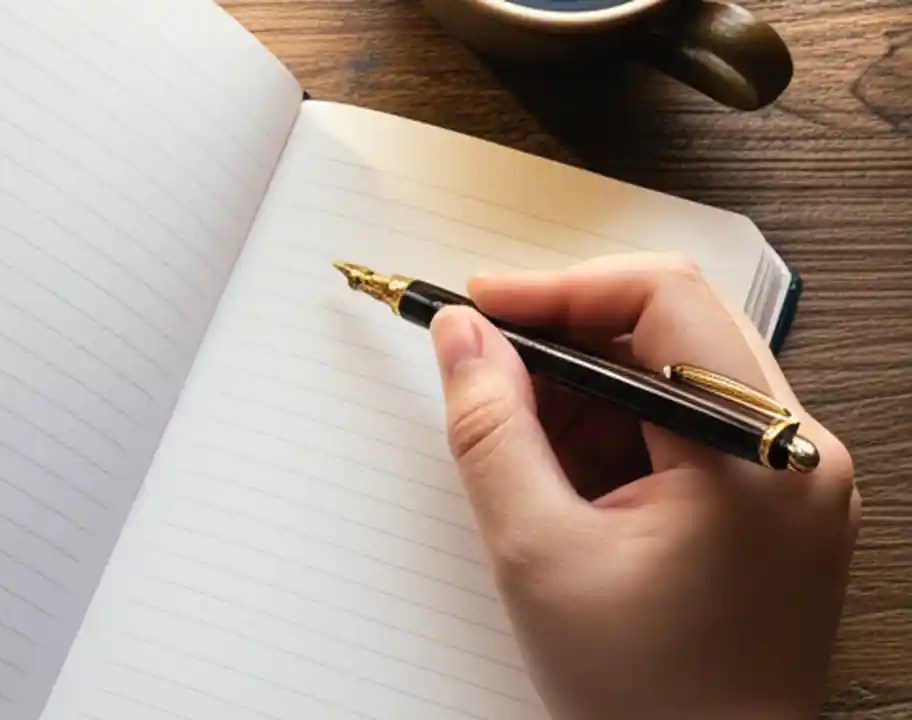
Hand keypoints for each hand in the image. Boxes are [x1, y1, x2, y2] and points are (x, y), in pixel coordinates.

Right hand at [430, 254, 857, 719]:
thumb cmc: (645, 699)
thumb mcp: (536, 553)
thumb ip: (490, 429)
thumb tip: (462, 338)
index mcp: (757, 457)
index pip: (664, 299)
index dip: (559, 288)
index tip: (483, 304)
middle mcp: (794, 452)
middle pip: (669, 331)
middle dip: (565, 343)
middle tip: (487, 370)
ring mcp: (788, 476)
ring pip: (671, 377)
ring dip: (585, 394)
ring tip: (527, 456)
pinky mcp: (770, 500)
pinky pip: (683, 427)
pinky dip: (614, 435)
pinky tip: (568, 484)